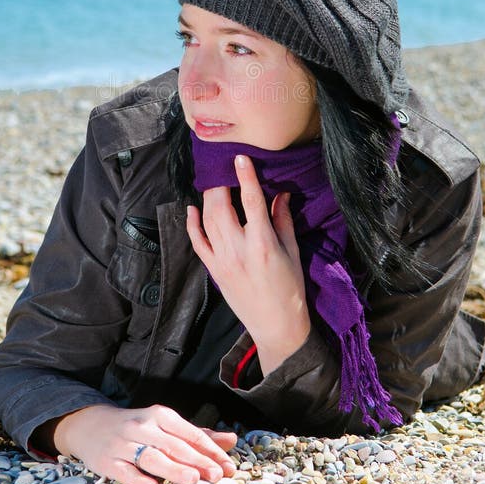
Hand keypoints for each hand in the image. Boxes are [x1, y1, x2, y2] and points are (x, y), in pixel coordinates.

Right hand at [51, 403, 237, 483]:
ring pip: (151, 456)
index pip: (190, 433)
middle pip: (174, 445)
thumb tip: (231, 440)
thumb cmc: (137, 428)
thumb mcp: (165, 425)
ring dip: (173, 467)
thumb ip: (198, 434)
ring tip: (192, 478)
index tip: (227, 466)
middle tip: (217, 475)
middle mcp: (143, 426)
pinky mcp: (108, 461)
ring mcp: (124, 444)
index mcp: (160, 415)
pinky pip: (125, 470)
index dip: (210, 450)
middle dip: (197, 460)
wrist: (91, 425)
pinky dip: (138, 479)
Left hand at [187, 154, 310, 374]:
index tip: (240, 157)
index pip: (252, 202)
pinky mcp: (213, 270)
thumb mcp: (293, 252)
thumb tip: (280, 192)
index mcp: (262, 244)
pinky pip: (197, 242)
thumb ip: (283, 220)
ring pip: (207, 221)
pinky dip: (192, 224)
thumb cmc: (290, 288)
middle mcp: (238, 250)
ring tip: (214, 184)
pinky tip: (191, 208)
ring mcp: (222, 261)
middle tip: (222, 169)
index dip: (245, 177)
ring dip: (208, 199)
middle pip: (221, 208)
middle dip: (219, 185)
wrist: (276, 325)